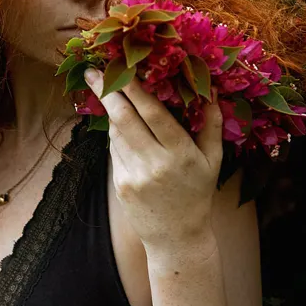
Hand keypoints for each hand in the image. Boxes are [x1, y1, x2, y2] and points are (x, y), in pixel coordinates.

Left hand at [83, 67, 222, 250]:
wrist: (176, 237)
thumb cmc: (197, 194)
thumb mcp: (213, 161)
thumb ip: (212, 126)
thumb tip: (212, 91)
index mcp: (181, 154)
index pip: (154, 114)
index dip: (135, 89)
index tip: (121, 68)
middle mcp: (155, 164)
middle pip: (125, 120)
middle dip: (107, 92)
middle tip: (93, 71)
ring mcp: (134, 175)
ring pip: (115, 133)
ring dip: (109, 111)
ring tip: (104, 90)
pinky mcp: (120, 185)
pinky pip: (114, 150)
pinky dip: (115, 134)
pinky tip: (118, 124)